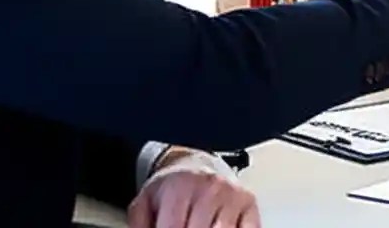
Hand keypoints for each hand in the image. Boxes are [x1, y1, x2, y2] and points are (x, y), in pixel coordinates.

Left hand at [128, 151, 258, 227]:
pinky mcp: (249, 204)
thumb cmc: (172, 189)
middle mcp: (209, 189)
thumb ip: (139, 225)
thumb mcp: (145, 203)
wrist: (196, 166)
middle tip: (184, 227)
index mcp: (180, 189)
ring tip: (198, 225)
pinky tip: (217, 226)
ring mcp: (232, 196)